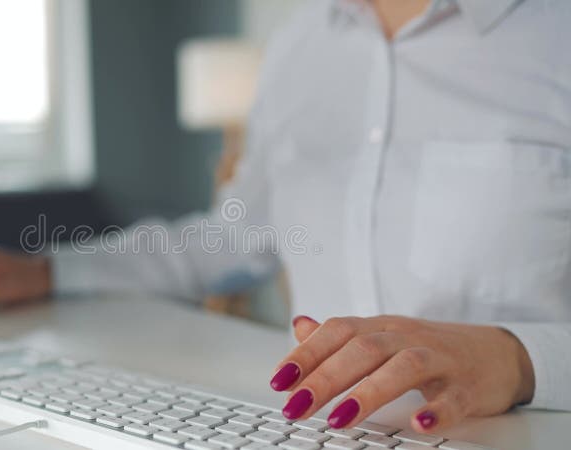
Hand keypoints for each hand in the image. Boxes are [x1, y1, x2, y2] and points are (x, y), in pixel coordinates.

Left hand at [270, 315, 534, 432]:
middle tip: (296, 406)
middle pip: (363, 349)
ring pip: (403, 366)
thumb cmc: (429, 348)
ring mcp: (439, 359)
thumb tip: (299, 326)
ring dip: (369, 392)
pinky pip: (453, 397)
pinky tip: (417, 424)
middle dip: (325, 378)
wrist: (497, 353)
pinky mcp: (468, 386)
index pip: (337, 331)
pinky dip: (435, 411)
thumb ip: (341, 336)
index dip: (306, 354)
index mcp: (381, 327)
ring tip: (340, 418)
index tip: (279, 380)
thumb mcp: (382, 337)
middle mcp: (406, 337)